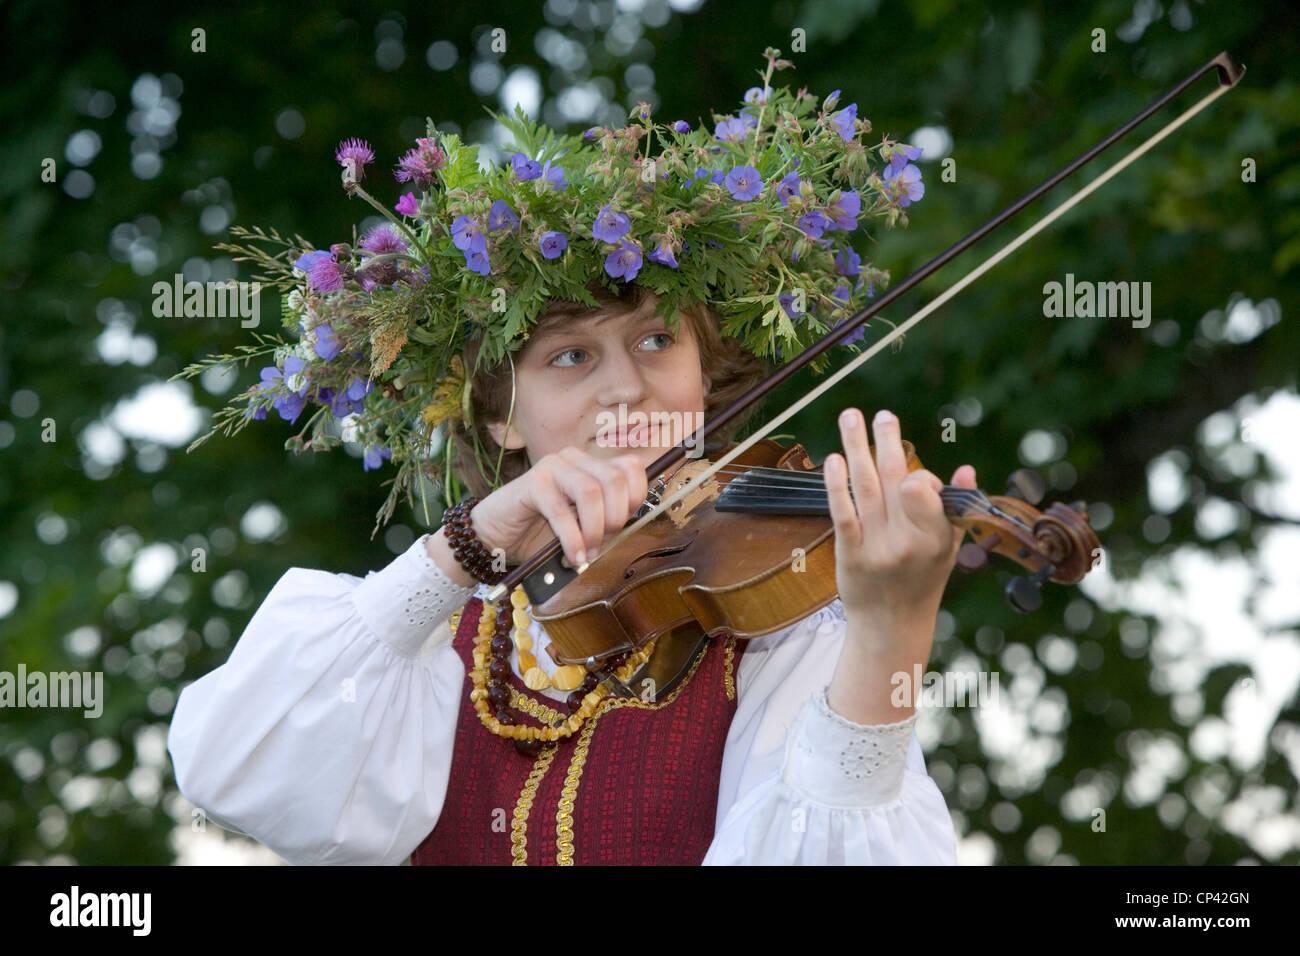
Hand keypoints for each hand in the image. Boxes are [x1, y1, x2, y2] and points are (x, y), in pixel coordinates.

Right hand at [468, 447, 649, 567]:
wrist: (496, 537)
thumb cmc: (540, 532)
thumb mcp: (582, 525)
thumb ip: (605, 519)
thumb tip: (627, 524)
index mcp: (591, 465)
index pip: (631, 468)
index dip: (635, 498)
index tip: (622, 526)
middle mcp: (574, 459)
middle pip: (615, 479)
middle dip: (615, 518)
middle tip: (601, 544)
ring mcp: (552, 467)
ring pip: (590, 491)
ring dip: (594, 529)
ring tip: (586, 554)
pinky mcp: (532, 483)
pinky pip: (560, 510)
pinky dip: (572, 538)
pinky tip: (573, 556)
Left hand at [823, 408, 976, 643]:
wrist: (890, 624)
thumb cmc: (922, 580)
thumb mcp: (948, 548)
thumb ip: (955, 508)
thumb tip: (965, 467)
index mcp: (934, 538)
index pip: (922, 490)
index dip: (919, 477)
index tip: (914, 479)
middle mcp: (906, 541)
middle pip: (893, 479)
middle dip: (887, 441)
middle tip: (881, 414)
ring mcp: (875, 547)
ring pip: (865, 487)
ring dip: (856, 447)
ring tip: (850, 417)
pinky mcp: (849, 554)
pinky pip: (842, 513)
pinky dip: (837, 484)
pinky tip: (834, 459)